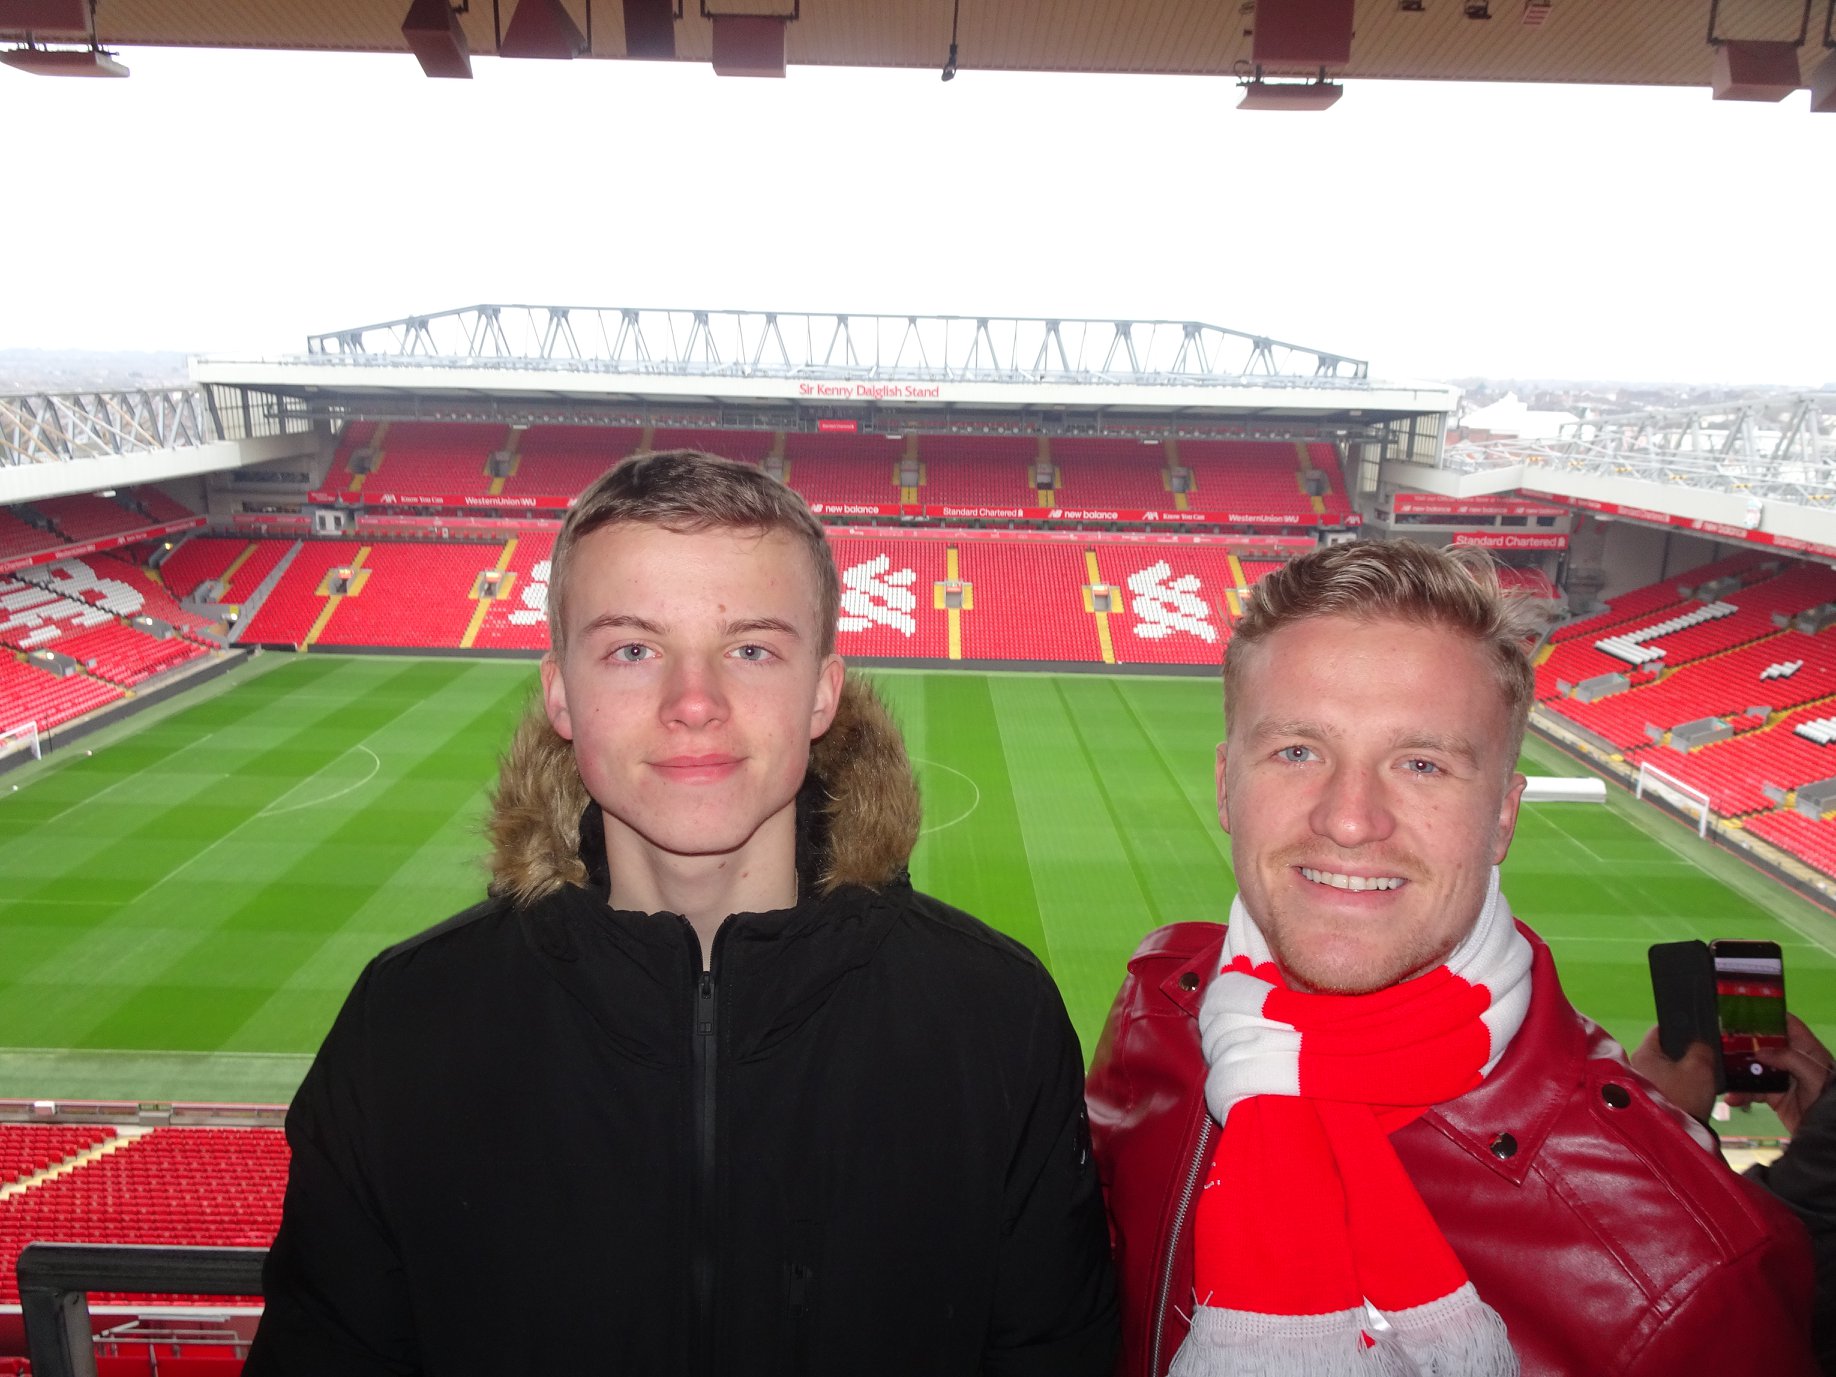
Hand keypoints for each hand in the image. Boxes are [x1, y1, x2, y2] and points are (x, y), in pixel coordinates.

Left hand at [1630, 1026, 1718, 1123]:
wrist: (1678, 1136)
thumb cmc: (1686, 1097)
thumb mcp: (1699, 1068)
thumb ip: (1700, 1048)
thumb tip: (1698, 1041)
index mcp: (1643, 1052)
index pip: (1659, 1030)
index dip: (1679, 1029)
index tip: (1696, 1034)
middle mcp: (1634, 1065)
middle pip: (1662, 1050)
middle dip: (1682, 1053)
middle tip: (1702, 1057)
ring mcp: (1637, 1083)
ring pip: (1664, 1069)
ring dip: (1681, 1071)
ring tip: (1700, 1075)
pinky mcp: (1645, 1099)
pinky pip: (1664, 1084)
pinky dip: (1677, 1085)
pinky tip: (1692, 1091)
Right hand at [1724, 1013, 1833, 1134]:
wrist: (1828, 1130)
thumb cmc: (1827, 1095)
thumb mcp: (1812, 1073)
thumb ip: (1787, 1058)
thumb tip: (1757, 1052)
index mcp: (1805, 1049)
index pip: (1787, 1024)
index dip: (1768, 1016)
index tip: (1744, 1011)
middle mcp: (1791, 1060)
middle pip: (1764, 1044)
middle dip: (1744, 1043)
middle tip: (1722, 1041)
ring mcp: (1781, 1079)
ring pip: (1754, 1068)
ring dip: (1738, 1072)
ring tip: (1723, 1075)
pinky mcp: (1774, 1097)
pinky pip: (1752, 1091)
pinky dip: (1741, 1094)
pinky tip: (1732, 1098)